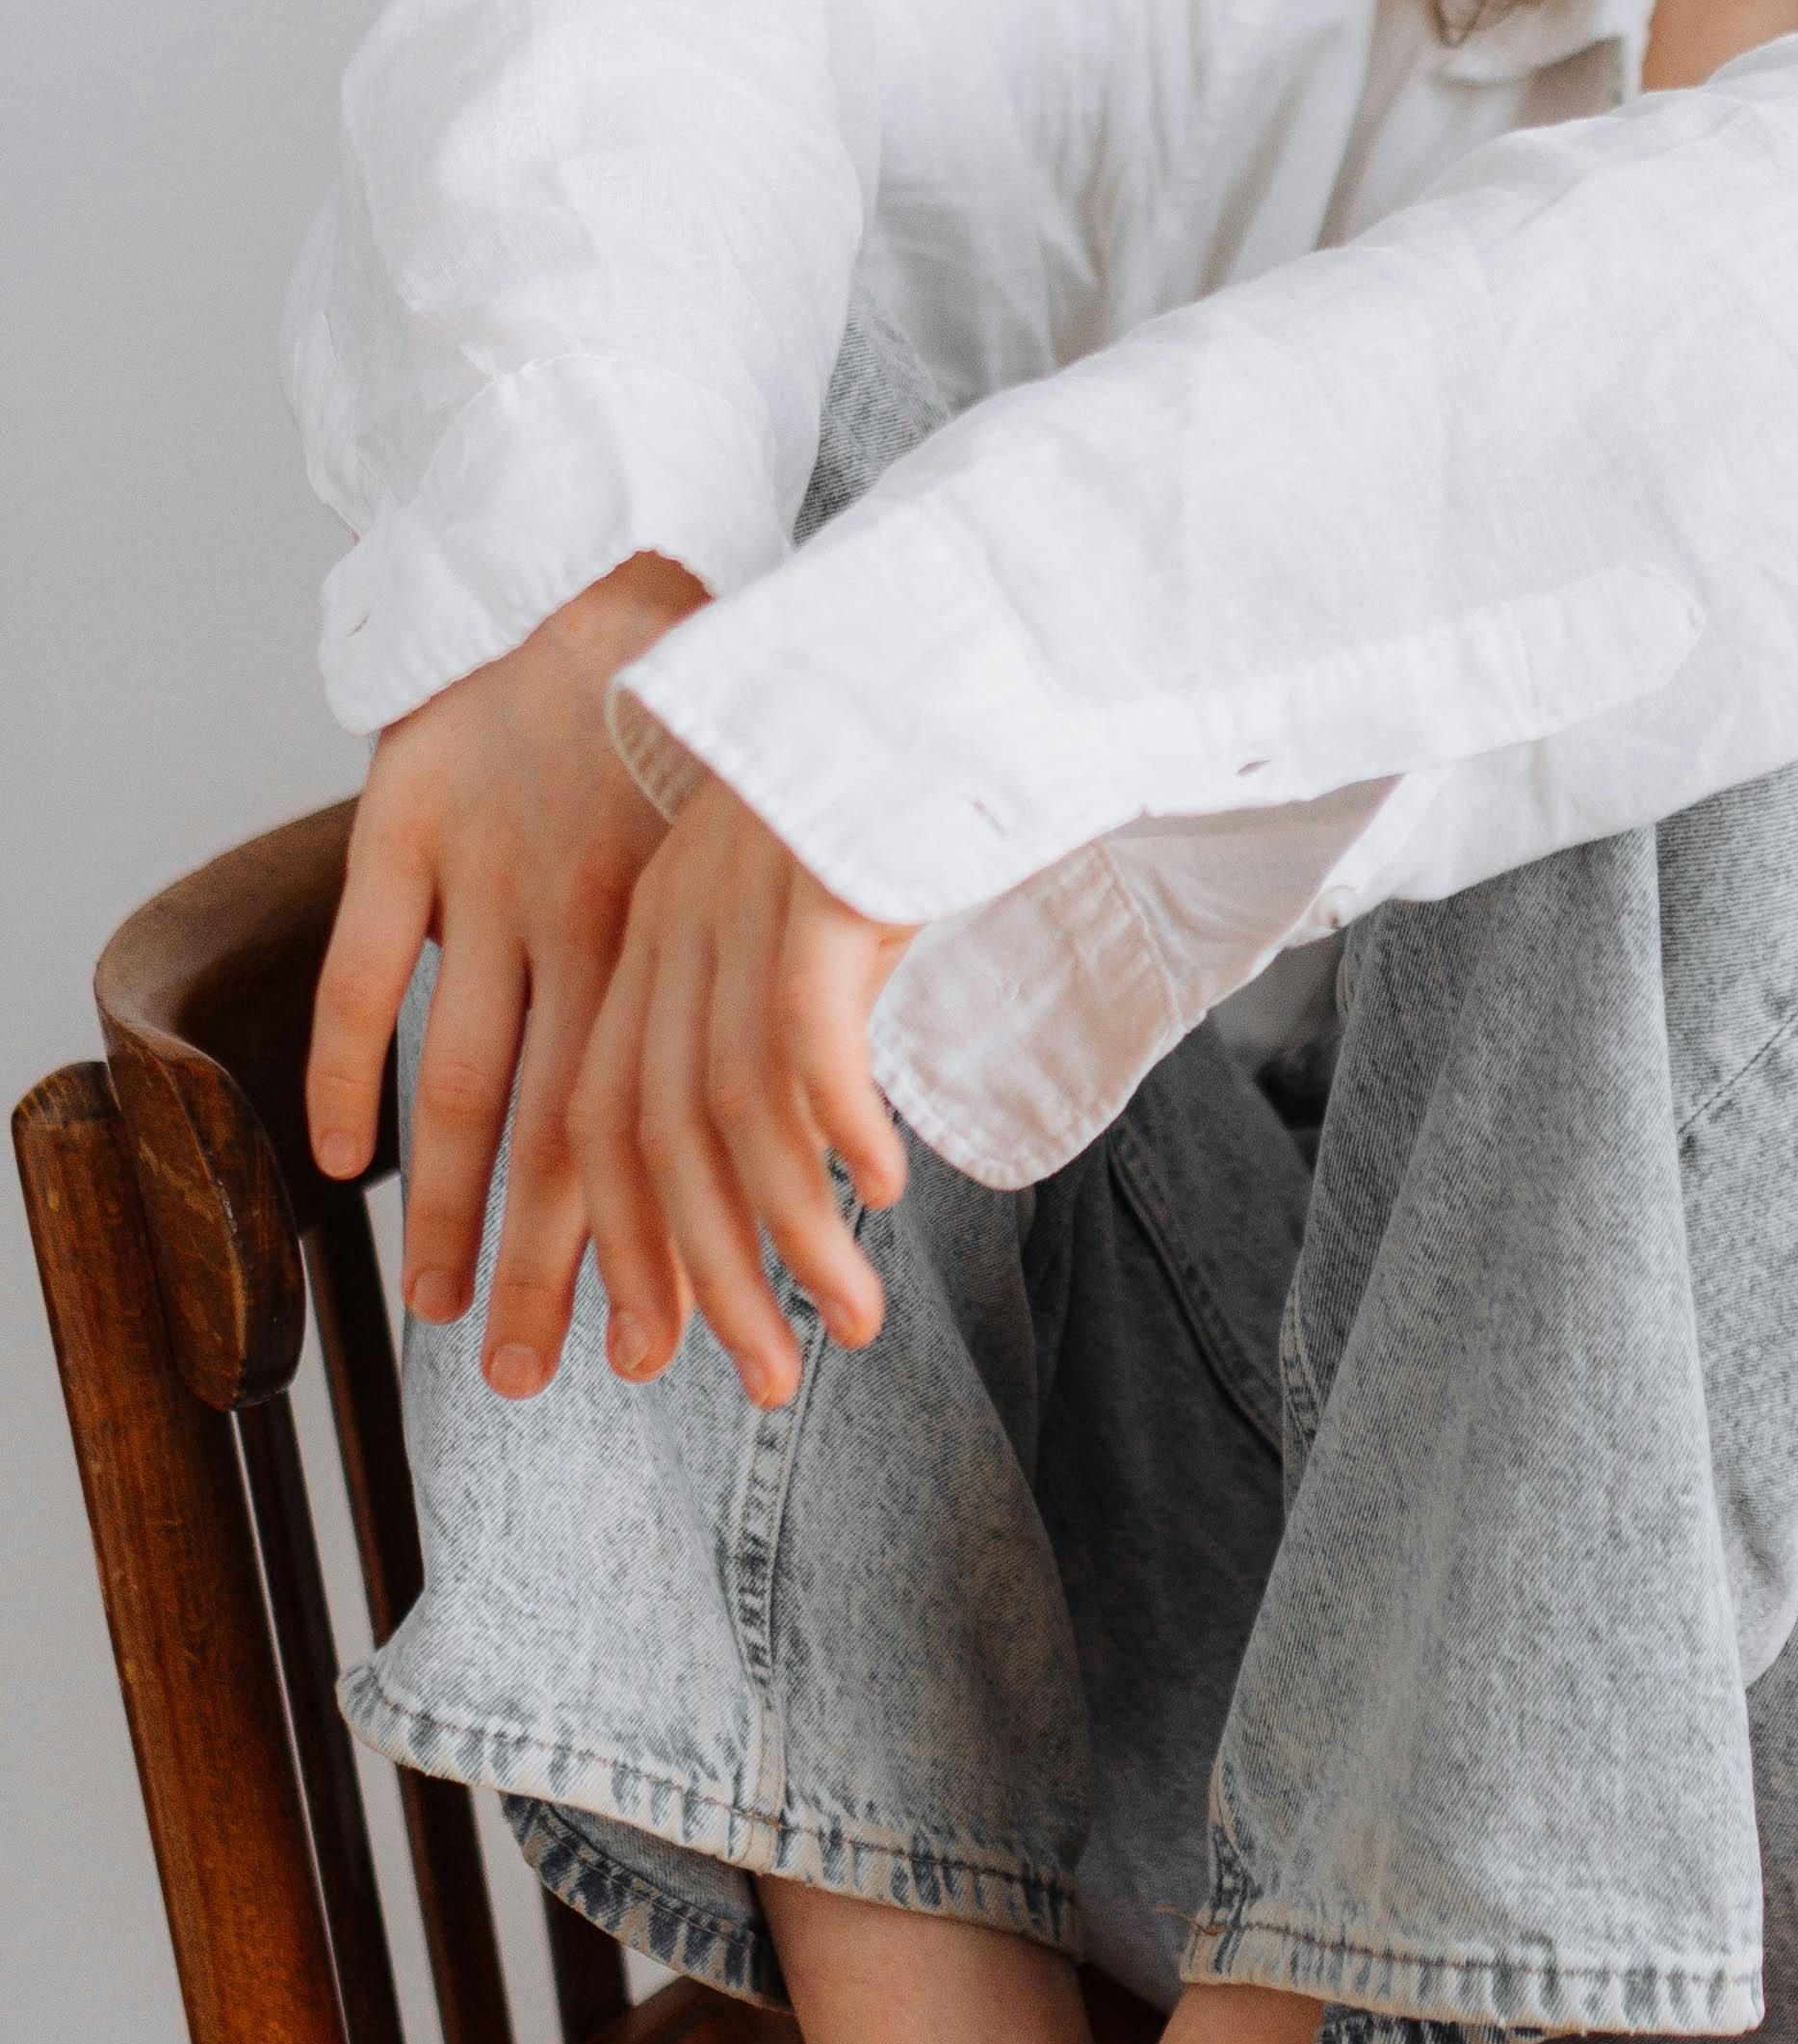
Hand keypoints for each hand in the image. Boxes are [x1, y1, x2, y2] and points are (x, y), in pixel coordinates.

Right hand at [308, 556, 708, 1394]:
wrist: (602, 554)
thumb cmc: (691, 709)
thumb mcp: (757, 841)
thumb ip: (760, 960)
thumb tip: (828, 1099)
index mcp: (680, 932)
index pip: (660, 1125)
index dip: (656, 1243)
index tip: (661, 1350)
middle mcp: (590, 922)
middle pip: (563, 1131)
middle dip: (552, 1267)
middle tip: (539, 1385)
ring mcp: (492, 878)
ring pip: (469, 1076)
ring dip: (452, 1206)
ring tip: (441, 1312)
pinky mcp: (407, 821)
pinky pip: (371, 968)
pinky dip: (351, 1067)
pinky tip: (344, 1165)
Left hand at [572, 775, 914, 1406]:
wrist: (949, 659)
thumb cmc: (897, 801)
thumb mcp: (807, 916)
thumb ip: (780, 1025)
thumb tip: (806, 1167)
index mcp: (653, 936)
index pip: (603, 1123)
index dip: (623, 1250)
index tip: (649, 1355)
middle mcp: (673, 926)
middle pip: (648, 1140)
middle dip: (698, 1281)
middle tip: (762, 1384)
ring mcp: (738, 906)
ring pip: (728, 1113)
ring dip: (788, 1238)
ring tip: (850, 1325)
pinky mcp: (817, 884)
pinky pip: (802, 1035)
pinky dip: (833, 1126)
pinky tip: (876, 1194)